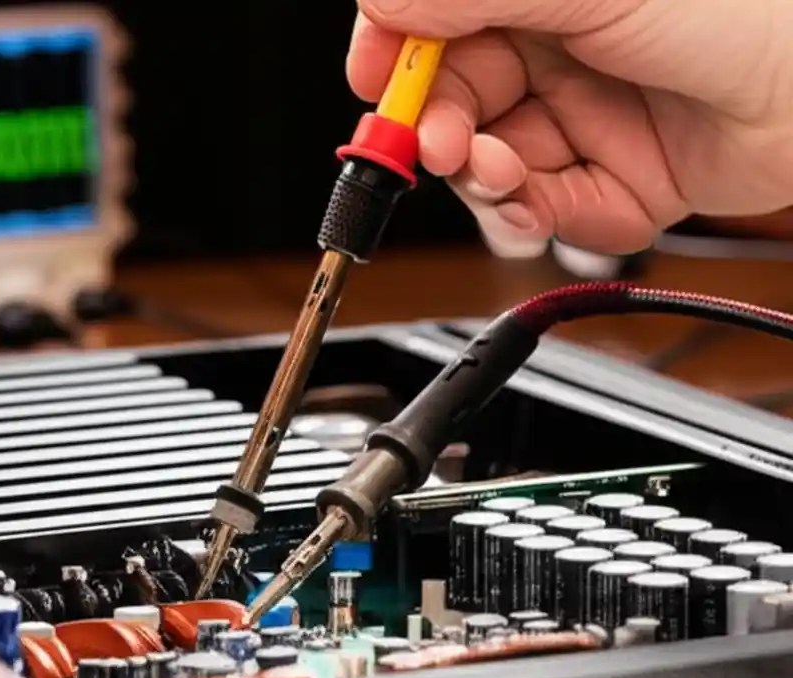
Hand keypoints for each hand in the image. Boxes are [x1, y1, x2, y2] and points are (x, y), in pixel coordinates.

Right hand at [347, 0, 792, 255]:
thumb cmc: (744, 7)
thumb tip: (378, 10)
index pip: (436, 28)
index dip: (396, 58)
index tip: (375, 85)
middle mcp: (558, 53)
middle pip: (454, 102)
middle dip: (437, 131)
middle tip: (440, 148)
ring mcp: (585, 119)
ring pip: (491, 164)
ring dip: (481, 181)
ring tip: (500, 176)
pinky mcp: (615, 181)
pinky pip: (547, 209)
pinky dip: (532, 216)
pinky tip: (536, 207)